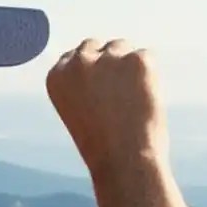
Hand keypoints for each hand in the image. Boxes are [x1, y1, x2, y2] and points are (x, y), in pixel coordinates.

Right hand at [45, 38, 168, 174]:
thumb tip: (106, 64)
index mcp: (56, 76)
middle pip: (95, 46)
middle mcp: (77, 63)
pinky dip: (149, 76)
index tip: (99, 91)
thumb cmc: (102, 144)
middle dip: (107, 62)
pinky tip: (144, 100)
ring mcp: (107, 59)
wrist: (122, 159)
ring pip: (121, 47)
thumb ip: (84, 84)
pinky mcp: (136, 60)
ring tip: (131, 101)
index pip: (72, 57)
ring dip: (128, 66)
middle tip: (119, 94)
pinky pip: (146, 56)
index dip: (89, 73)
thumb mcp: (79, 110)